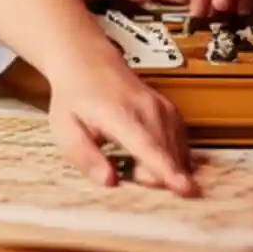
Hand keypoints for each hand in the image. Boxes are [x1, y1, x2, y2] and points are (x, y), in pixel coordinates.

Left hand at [44, 54, 198, 196]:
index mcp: (120, 115)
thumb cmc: (76, 96)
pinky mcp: (171, 111)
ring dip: (162, 168)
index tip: (186, 189)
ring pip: (177, 152)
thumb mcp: (66, 130)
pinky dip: (170, 157)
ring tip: (134, 161)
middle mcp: (148, 110)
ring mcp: (162, 109)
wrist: (88, 62)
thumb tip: (108, 181)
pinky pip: (181, 144)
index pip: (149, 148)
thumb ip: (86, 159)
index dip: (168, 172)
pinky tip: (151, 156)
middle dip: (153, 178)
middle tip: (127, 170)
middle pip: (168, 157)